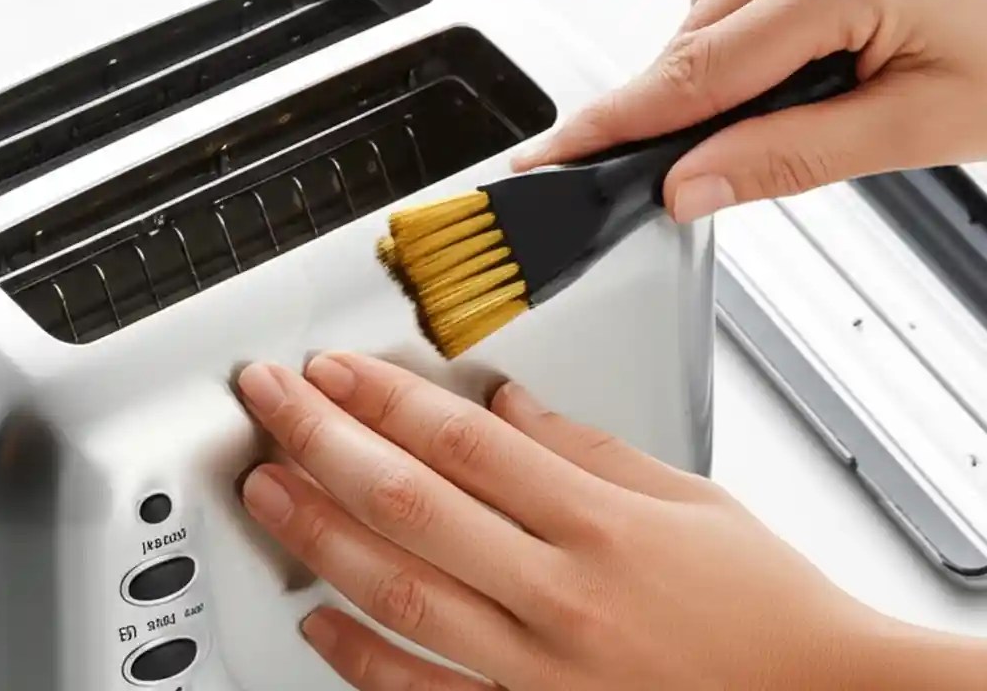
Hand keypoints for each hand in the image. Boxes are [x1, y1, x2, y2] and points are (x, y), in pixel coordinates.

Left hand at [234, 353, 986, 688]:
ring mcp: (538, 666)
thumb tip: (506, 404)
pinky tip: (317, 619)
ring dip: (319, 535)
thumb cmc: (764, 605)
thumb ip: (589, 448)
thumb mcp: (690, 500)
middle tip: (270, 401)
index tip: (334, 368)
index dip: (387, 397)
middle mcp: (560, 594)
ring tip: (266, 489)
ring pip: (401, 593)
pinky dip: (362, 658)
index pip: (464, 444)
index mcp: (601, 525)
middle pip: (412, 504)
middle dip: (325, 441)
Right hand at [513, 0, 986, 222]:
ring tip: (788, 113)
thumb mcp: (918, 124)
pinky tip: (788, 68)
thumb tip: (690, 187)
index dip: (612, 125)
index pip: (692, 72)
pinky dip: (737, 41)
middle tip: (667, 180)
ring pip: (705, 15)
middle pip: (689, 43)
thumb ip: (791, 156)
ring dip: (709, 76)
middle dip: (665, 113)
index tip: (548, 159)